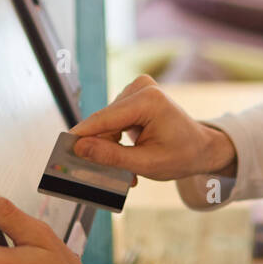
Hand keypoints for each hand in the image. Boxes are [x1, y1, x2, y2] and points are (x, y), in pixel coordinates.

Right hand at [68, 74, 236, 181]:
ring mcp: (138, 89)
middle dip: (98, 148)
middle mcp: (142, 88)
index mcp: (149, 101)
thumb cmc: (182, 156)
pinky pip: (113, 120)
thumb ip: (111, 156)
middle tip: (91, 175)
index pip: (104, 119)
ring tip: (125, 171)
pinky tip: (127, 156)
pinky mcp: (134, 96)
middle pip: (104, 122)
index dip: (80, 136)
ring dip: (109, 146)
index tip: (59, 151)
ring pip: (106, 123)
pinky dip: (115, 139)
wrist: (202, 147)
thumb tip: (80, 149)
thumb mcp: (146, 164)